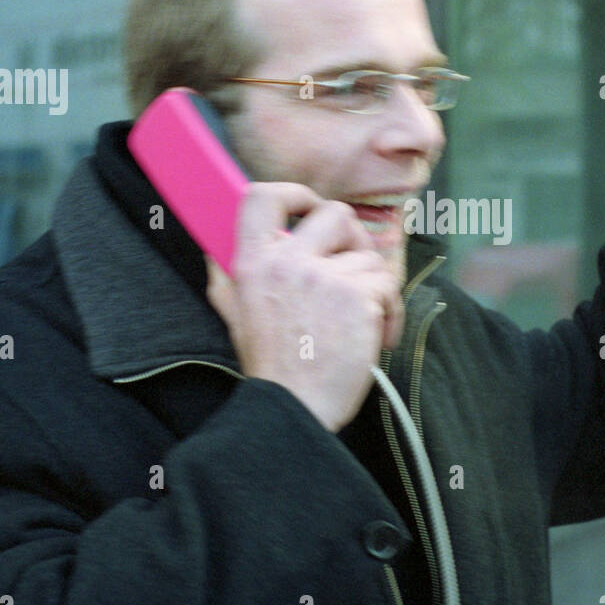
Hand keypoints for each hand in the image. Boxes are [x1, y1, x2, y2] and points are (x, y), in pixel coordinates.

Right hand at [204, 183, 403, 432]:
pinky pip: (388, 287)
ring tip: (363, 326)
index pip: (263, 196)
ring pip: (370, 259)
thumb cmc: (272, 368)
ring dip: (377, 291)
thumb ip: (228, 277)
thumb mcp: (235, 315)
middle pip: (337, 214)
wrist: (294, 410)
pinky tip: (377, 339)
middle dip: (356, 242)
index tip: (310, 208)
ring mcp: (323, 277)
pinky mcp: (357, 297)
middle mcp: (286, 262)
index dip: (296, 194)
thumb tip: (213, 247)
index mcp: (252, 262)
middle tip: (357, 274)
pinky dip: (391, 313)